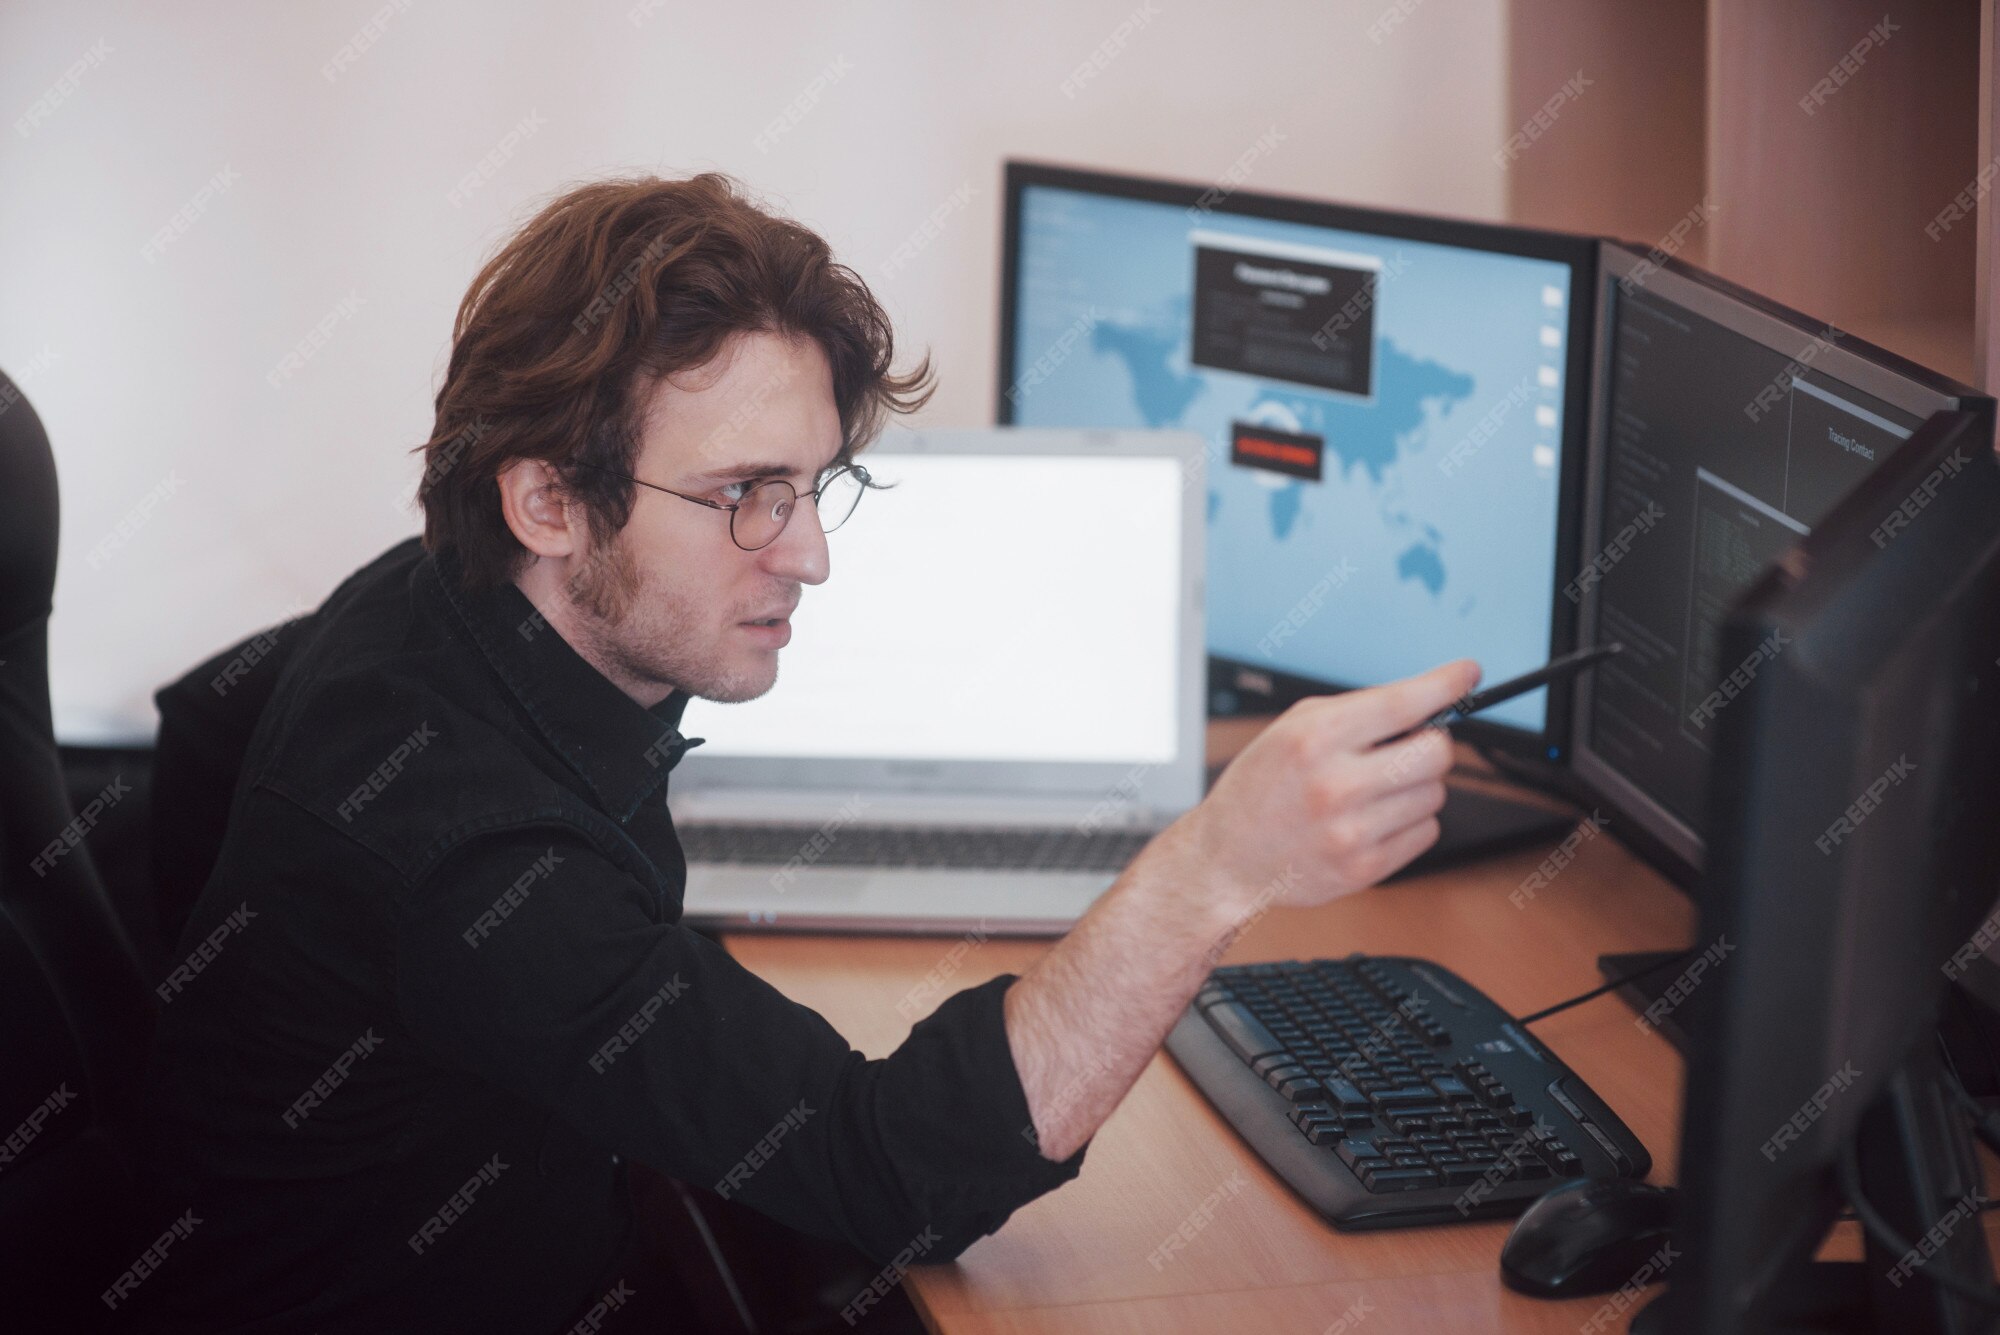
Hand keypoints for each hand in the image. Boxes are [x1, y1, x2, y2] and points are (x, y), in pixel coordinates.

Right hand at [1168, 659, 1480, 919]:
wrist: (1227, 857)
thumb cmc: (1260, 787)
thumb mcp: (1291, 728)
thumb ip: (1357, 711)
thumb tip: (1427, 702)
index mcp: (1315, 738)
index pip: (1401, 703)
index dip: (1445, 684)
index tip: (1467, 673)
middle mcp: (1335, 784)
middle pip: (1436, 752)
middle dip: (1429, 743)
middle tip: (1406, 747)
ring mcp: (1351, 831)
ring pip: (1435, 794)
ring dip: (1416, 787)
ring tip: (1374, 791)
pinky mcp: (1364, 869)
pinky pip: (1427, 832)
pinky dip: (1409, 823)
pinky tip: (1373, 820)